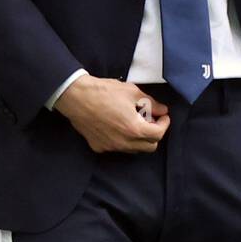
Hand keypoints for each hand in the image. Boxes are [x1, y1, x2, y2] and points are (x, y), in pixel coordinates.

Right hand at [55, 75, 170, 152]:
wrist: (76, 97)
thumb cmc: (104, 92)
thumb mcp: (132, 92)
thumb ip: (151, 103)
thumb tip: (162, 110)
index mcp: (134, 129)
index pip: (158, 134)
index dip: (164, 124)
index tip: (163, 116)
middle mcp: (123, 143)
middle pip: (149, 146)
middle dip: (154, 134)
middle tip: (152, 120)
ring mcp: (110, 147)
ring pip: (133, 149)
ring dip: (140, 138)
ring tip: (136, 122)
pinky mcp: (99, 147)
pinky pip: (118, 148)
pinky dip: (124, 140)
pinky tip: (119, 126)